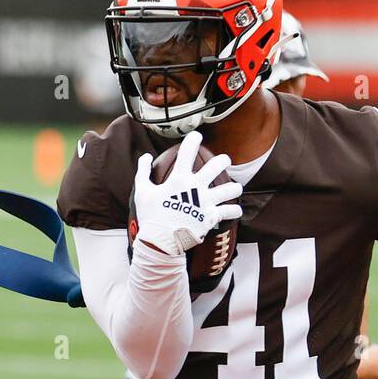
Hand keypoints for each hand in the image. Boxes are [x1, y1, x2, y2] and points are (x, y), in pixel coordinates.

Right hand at [133, 131, 242, 256]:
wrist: (160, 242)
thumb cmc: (150, 217)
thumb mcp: (142, 192)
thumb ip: (143, 172)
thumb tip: (145, 157)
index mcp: (179, 179)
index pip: (188, 152)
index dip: (193, 139)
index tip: (197, 135)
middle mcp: (195, 188)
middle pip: (217, 165)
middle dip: (223, 160)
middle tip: (224, 161)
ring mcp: (206, 202)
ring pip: (230, 189)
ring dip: (234, 187)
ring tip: (235, 188)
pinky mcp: (211, 217)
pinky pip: (230, 212)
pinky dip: (234, 211)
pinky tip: (235, 210)